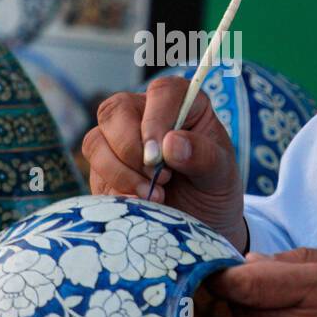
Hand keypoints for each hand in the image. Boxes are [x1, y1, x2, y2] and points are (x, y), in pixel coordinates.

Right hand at [82, 76, 247, 252]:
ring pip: (96, 140)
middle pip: (116, 110)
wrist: (199, 224)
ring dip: (121, 172)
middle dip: (132, 149)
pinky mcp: (103, 168)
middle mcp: (144, 114)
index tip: (159, 156)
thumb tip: (171, 143)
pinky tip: (141, 204)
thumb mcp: (221, 174)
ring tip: (155, 196)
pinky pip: (95, 172)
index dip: (156, 121)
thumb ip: (203, 155)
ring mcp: (118, 140)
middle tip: (161, 179)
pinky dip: (116, 190)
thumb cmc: (213, 189)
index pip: (161, 92)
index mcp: (181, 103)